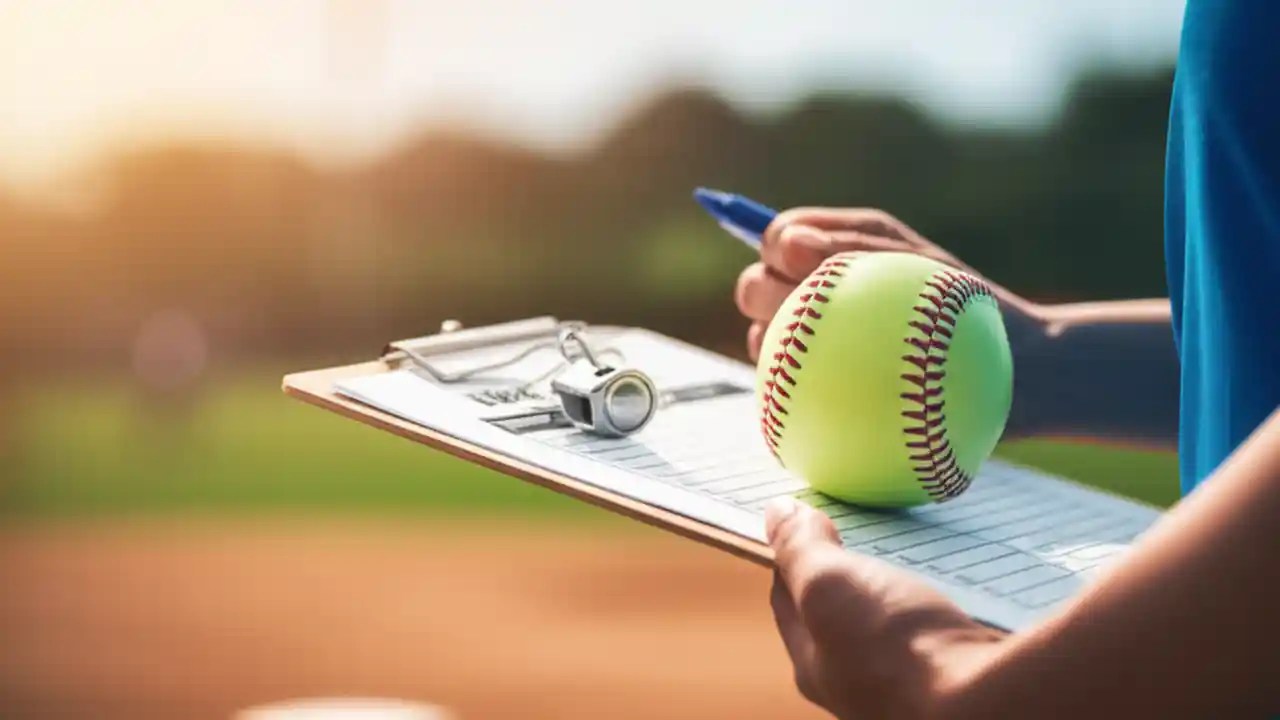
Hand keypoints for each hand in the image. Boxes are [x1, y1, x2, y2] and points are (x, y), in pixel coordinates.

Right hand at [734, 207, 1046, 362]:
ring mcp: (821, 343)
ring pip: (762, 337)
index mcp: (838, 250)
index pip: (775, 236)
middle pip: (756, 285)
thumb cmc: (972, 309)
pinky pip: (788, 388)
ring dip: (770, 343)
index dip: (773, 244)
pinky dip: (785, 391)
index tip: (794, 260)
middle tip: (794, 312)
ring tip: (797, 357)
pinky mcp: (827, 388)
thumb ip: (856, 247)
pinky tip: (802, 398)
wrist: (1021, 372)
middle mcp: (820, 291)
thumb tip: (787, 243)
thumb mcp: (923, 267)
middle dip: (763, 292)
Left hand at [766, 497, 1003, 719]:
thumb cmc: (892, 646)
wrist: (984, 704)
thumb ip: (801, 548)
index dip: (788, 557)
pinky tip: (952, 588)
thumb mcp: (829, 583)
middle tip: (858, 531)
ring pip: (889, 627)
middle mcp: (856, 687)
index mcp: (814, 666)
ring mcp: (907, 689)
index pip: (786, 602)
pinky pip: (936, 634)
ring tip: (907, 554)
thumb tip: (775, 511)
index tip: (803, 519)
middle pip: (839, 617)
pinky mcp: (954, 681)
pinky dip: (936, 608)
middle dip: (843, 576)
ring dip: (895, 592)